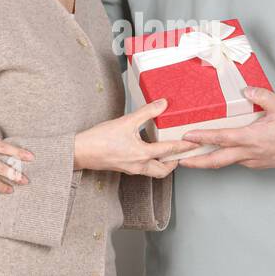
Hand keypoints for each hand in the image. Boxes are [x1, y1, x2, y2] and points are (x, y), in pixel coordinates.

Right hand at [74, 99, 198, 176]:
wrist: (79, 152)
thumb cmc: (99, 139)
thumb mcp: (125, 121)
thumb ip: (146, 112)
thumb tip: (163, 104)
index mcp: (142, 154)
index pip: (169, 150)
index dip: (184, 146)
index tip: (194, 143)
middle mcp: (139, 165)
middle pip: (164, 170)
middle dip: (175, 162)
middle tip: (182, 153)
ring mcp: (131, 169)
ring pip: (153, 171)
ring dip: (163, 164)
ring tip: (167, 153)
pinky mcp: (124, 168)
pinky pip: (143, 168)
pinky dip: (151, 162)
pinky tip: (148, 151)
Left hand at [178, 86, 274, 169]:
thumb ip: (262, 96)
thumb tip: (245, 89)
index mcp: (252, 137)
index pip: (222, 138)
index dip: (203, 138)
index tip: (188, 137)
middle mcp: (248, 152)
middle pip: (216, 160)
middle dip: (196, 161)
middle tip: (178, 160)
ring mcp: (251, 160)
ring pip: (224, 163)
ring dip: (206, 161)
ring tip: (190, 157)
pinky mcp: (255, 164)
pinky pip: (235, 161)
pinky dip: (222, 158)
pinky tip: (215, 152)